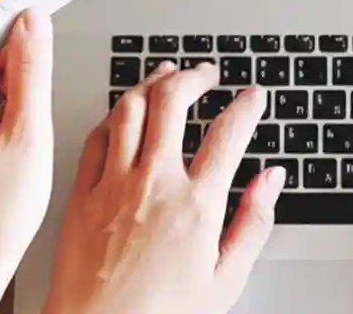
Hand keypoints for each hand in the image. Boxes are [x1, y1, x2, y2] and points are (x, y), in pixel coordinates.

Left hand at [0, 10, 54, 312]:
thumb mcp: (29, 133)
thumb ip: (32, 69)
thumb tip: (33, 19)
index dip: (20, 24)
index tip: (48, 10)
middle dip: (19, 71)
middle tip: (31, 116)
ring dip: (12, 93)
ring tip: (18, 137)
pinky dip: (1, 107)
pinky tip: (9, 140)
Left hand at [45, 62, 283, 313]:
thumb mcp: (226, 280)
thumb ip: (254, 222)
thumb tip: (271, 181)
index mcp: (197, 204)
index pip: (229, 132)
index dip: (246, 105)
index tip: (252, 97)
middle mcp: (154, 184)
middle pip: (175, 101)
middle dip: (197, 76)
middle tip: (208, 73)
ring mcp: (113, 185)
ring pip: (131, 107)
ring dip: (154, 82)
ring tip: (168, 75)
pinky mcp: (81, 194)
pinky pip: (96, 135)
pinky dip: (113, 113)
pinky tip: (123, 110)